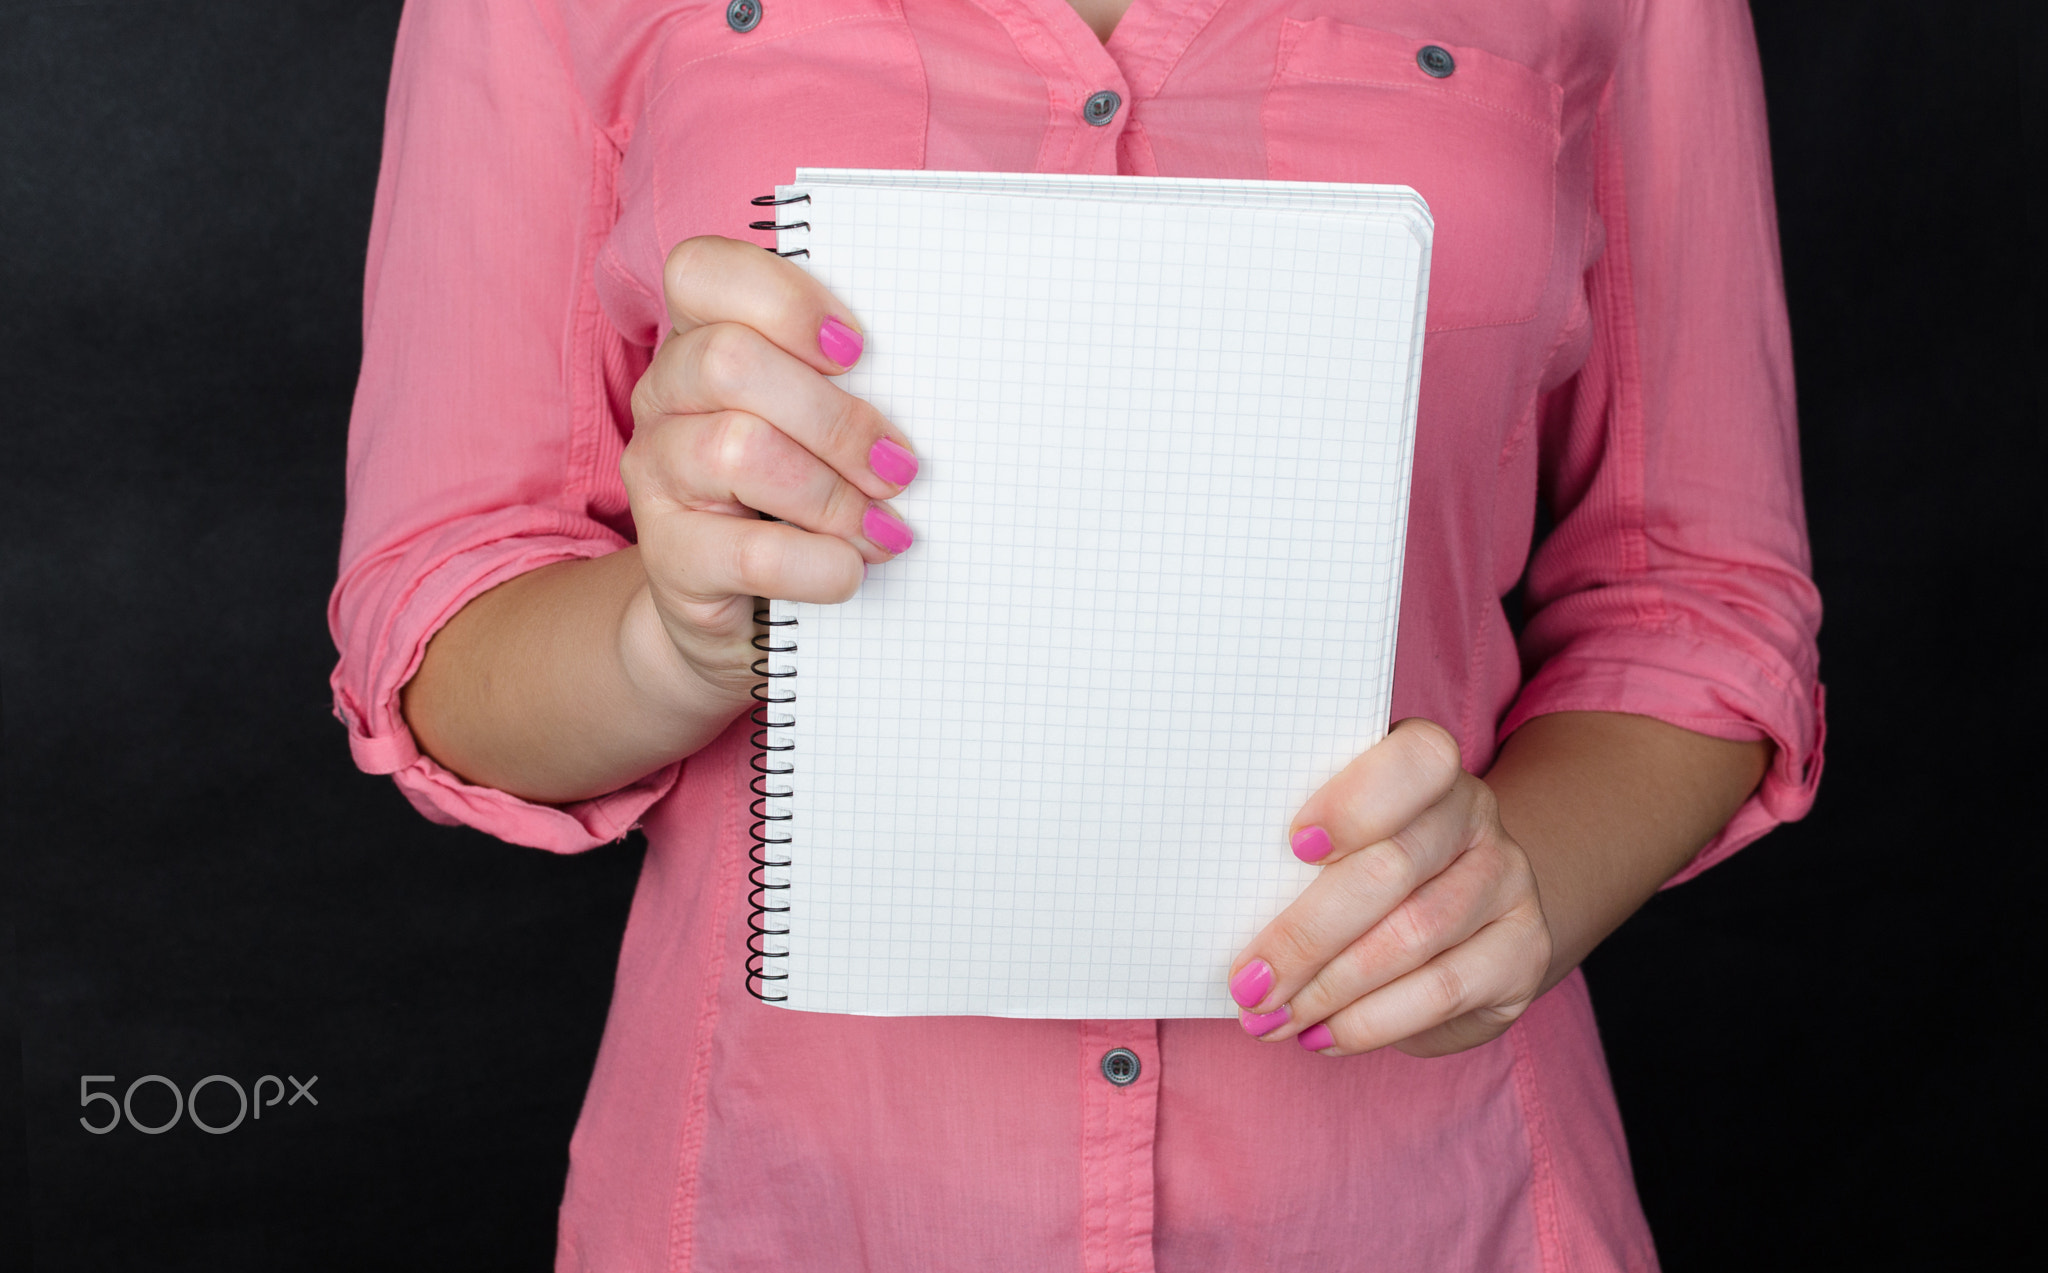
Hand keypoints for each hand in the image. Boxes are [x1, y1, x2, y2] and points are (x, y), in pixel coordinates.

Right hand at [621, 236, 920, 700]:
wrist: (743, 614)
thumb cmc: (798, 499)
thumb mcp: (819, 428)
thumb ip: (846, 387)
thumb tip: (939, 381)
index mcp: (701, 339)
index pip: (702, 273)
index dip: (783, 301)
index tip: (856, 351)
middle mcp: (665, 397)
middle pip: (728, 362)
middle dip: (835, 419)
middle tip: (896, 467)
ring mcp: (657, 475)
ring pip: (737, 450)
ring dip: (832, 495)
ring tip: (881, 530)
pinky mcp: (670, 558)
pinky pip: (749, 552)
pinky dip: (817, 564)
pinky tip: (848, 570)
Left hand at [1226, 718, 1553, 1057]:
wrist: (1467, 916)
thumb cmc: (1366, 872)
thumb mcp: (1336, 846)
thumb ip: (1298, 857)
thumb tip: (1225, 916)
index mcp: (1423, 765)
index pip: (1415, 759)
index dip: (1356, 802)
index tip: (1295, 844)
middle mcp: (1474, 813)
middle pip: (1393, 867)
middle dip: (1306, 935)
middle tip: (1249, 985)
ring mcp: (1506, 879)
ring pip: (1412, 937)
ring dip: (1329, 989)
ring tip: (1273, 1018)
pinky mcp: (1522, 949)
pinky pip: (1441, 991)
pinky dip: (1370, 1021)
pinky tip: (1324, 1034)